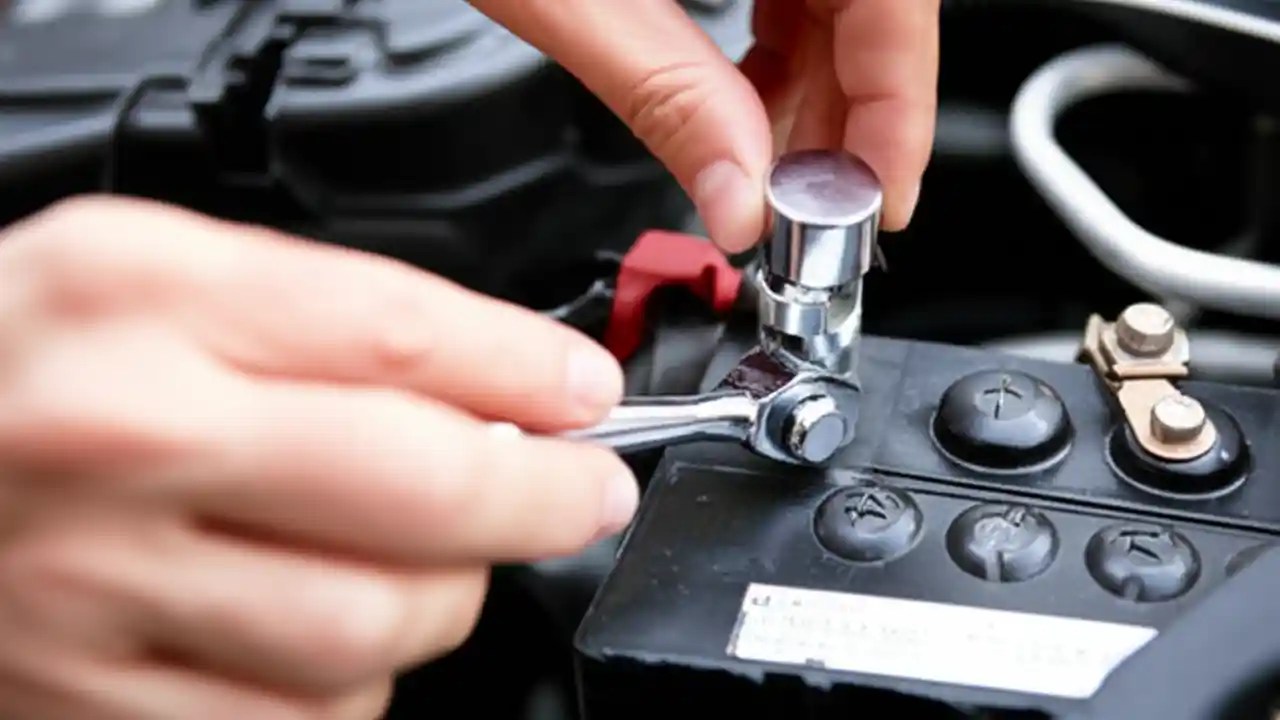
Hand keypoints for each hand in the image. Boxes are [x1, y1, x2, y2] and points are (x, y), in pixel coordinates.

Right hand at [0, 196, 636, 719]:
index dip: (527, 370)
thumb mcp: (152, 275)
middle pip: (415, 492)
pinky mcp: (89, 704)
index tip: (585, 391)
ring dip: (445, 598)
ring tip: (436, 559)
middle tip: (582, 491)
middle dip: (541, 498)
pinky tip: (331, 631)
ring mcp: (97, 591)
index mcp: (140, 303)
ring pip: (370, 631)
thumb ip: (322, 317)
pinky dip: (354, 684)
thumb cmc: (17, 365)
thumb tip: (502, 381)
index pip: (396, 334)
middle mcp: (118, 443)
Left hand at [469, 0, 939, 250]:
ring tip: (761, 170)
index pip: (895, 5)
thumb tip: (738, 198)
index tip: (874, 205)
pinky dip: (774, 45)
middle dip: (842, 118)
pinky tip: (736, 97)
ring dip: (808, 91)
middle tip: (802, 213)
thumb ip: (665, 95)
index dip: (899, 112)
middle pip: (871, 6)